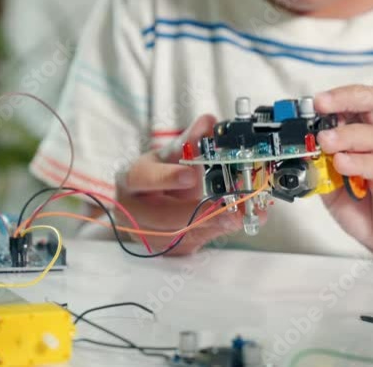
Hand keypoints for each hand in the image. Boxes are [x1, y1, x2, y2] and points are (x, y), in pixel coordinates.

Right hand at [116, 114, 263, 254]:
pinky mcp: (165, 250)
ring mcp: (147, 234)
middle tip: (229, 208)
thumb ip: (191, 139)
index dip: (167, 178)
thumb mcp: (170, 154)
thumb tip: (208, 122)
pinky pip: (191, 244)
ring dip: (213, 226)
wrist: (146, 201)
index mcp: (131, 179)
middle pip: (163, 216)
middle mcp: (133, 210)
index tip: (190, 176)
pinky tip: (238, 222)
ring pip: (179, 236)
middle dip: (199, 213)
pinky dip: (216, 232)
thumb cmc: (157, 175)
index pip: (144, 178)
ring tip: (240, 215)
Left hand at [313, 85, 372, 262]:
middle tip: (320, 103)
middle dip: (345, 97)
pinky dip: (358, 161)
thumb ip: (319, 169)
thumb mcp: (334, 187)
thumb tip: (297, 154)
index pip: (359, 103)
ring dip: (345, 133)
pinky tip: (341, 164)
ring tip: (324, 141)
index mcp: (369, 139)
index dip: (336, 96)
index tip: (310, 103)